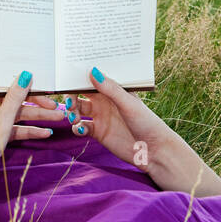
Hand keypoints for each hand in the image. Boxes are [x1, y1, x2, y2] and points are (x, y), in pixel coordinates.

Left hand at [0, 73, 57, 191]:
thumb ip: (15, 97)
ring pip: (19, 114)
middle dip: (37, 103)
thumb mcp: (3, 120)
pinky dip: (30, 130)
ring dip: (38, 117)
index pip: (8, 84)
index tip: (44, 85)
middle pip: (17, 100)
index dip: (27, 84)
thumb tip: (25, 76)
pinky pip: (17, 128)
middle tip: (55, 105)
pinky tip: (45, 133)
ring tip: (57, 118)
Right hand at [67, 68, 220, 195]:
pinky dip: (77, 127)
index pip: (92, 79)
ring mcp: (101, 117)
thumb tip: (92, 70)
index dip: (79, 77)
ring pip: (79, 109)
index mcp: (114, 90)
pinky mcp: (98, 132)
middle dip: (72, 96)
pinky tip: (80, 129)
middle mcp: (106, 101)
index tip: (67, 78)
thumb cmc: (146, 123)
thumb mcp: (128, 104)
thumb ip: (110, 89)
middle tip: (70, 103)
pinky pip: (81, 127)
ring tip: (74, 117)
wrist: (154, 151)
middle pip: (81, 94)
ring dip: (72, 111)